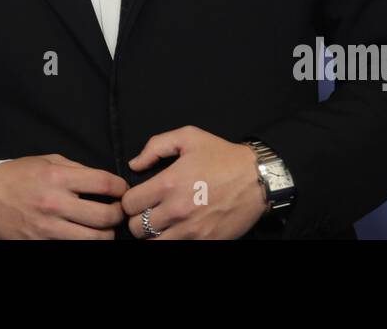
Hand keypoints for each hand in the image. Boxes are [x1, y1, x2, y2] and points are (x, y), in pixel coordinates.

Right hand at [0, 154, 128, 238]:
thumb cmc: (18, 175)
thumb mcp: (46, 161)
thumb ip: (76, 169)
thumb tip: (105, 181)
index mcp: (57, 177)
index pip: (105, 184)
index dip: (121, 188)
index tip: (121, 190)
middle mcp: (54, 203)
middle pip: (105, 216)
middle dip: (118, 214)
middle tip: (117, 211)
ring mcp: (47, 228)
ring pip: (94, 240)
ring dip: (105, 234)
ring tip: (103, 227)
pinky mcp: (40, 244)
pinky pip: (73, 248)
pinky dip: (84, 242)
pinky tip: (83, 234)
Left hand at [122, 126, 265, 238]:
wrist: (257, 178)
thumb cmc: (222, 156)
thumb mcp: (188, 137)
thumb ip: (155, 147)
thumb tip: (134, 164)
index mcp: (168, 183)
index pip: (129, 204)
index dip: (131, 200)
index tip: (139, 198)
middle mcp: (176, 210)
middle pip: (137, 228)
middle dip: (139, 219)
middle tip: (149, 212)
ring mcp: (191, 230)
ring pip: (153, 244)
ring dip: (154, 234)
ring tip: (162, 224)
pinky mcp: (206, 242)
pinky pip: (176, 250)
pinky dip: (173, 242)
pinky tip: (177, 232)